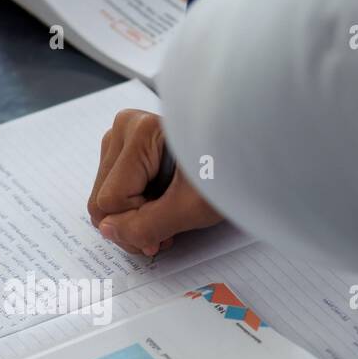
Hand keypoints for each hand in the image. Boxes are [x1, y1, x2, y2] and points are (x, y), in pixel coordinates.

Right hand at [87, 109, 223, 256]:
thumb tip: (108, 231)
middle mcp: (124, 127)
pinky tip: (163, 203)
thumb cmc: (231, 172)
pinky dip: (137, 204)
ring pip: (106, 196)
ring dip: (135, 216)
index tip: (169, 229)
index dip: (138, 224)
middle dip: (133, 223)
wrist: (254, 153)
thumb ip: (145, 226)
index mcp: (138, 131)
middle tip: (168, 231)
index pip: (110, 201)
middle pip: (102, 199)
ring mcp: (124, 135)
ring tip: (170, 214)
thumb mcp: (190, 209)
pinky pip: (115, 187)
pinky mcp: (129, 146)